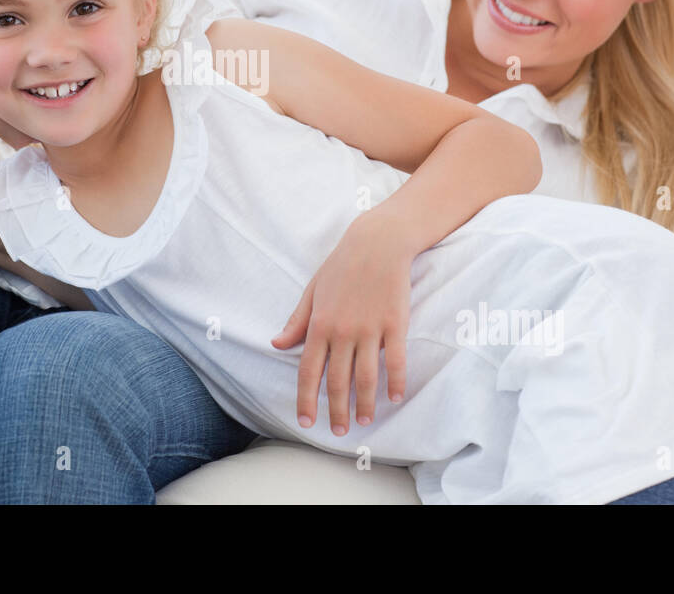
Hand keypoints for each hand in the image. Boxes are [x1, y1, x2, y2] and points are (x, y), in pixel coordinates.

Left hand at [271, 211, 412, 435]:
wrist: (377, 242)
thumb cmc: (342, 265)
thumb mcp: (312, 291)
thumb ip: (297, 321)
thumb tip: (277, 344)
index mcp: (319, 324)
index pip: (309, 371)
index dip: (307, 399)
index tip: (306, 421)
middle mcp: (342, 331)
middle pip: (338, 381)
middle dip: (337, 410)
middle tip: (339, 432)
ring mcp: (370, 329)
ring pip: (366, 377)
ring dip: (365, 404)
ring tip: (364, 421)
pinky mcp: (395, 324)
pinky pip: (396, 361)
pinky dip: (396, 382)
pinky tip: (395, 398)